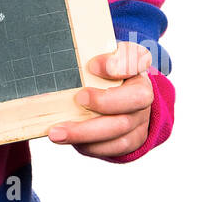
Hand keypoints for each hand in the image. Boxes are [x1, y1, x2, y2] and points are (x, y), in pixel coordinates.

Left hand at [46, 42, 153, 158]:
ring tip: (57, 132)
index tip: (92, 66)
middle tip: (78, 99)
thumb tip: (80, 64)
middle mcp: (144, 94)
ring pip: (121, 130)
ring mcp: (141, 119)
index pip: (138, 59)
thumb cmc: (102, 74)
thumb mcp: (99, 56)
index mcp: (136, 67)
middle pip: (136, 99)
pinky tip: (70, 141)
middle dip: (104, 102)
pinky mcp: (134, 139)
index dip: (119, 64)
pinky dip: (91, 145)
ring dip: (86, 132)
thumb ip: (90, 54)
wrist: (117, 94)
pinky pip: (115, 147)